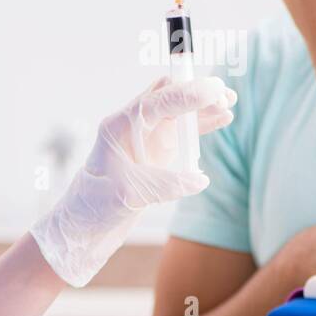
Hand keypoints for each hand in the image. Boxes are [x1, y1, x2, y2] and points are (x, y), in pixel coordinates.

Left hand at [30, 76, 236, 286]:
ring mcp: (146, 135)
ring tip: (229, 104)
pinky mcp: (156, 149)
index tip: (213, 90)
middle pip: (168, 95)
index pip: (157, 100)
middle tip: (224, 96)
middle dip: (196, 92)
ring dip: (202, 106)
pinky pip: (182, 129)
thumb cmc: (98, 205)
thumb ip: (168, 184)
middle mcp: (133, 124)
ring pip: (178, 110)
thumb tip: (201, 179)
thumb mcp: (132, 194)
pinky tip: (222, 120)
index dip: (187, 93)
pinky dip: (201, 124)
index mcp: (119, 125)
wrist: (86, 225)